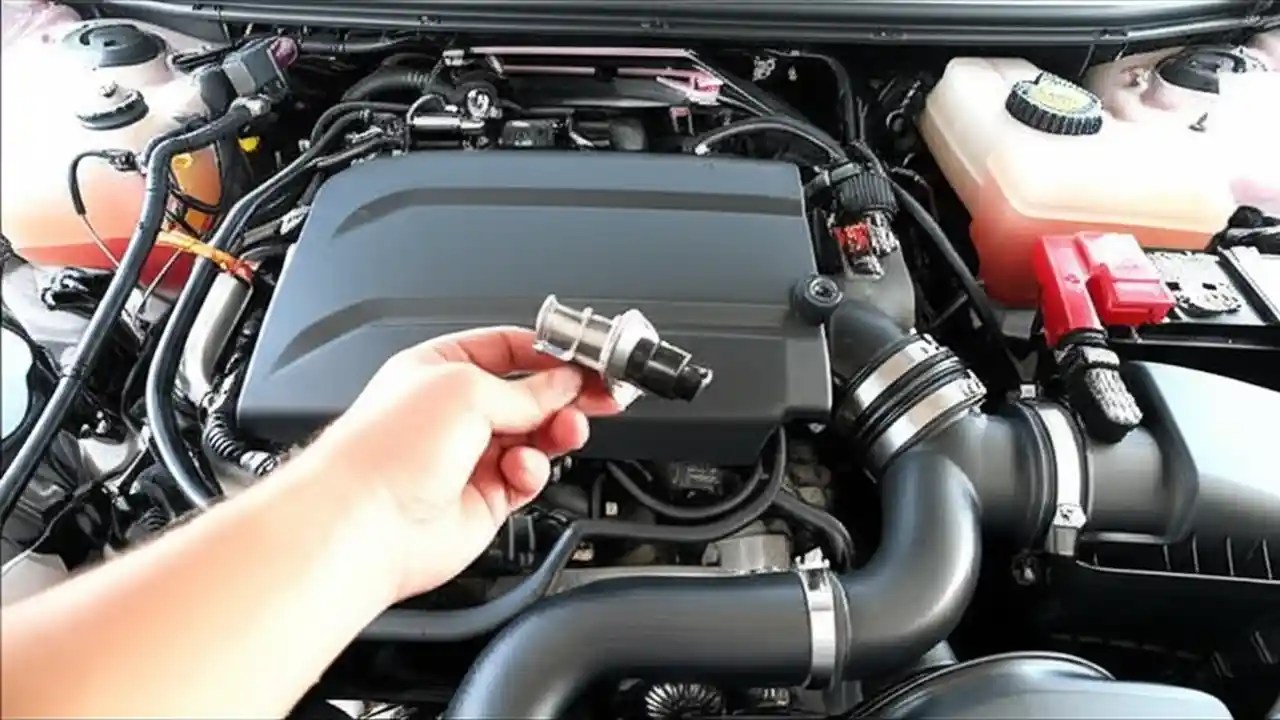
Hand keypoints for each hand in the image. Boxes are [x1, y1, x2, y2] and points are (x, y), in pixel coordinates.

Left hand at [299, 327, 619, 600]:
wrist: (365, 524)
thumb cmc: (387, 450)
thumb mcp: (467, 391)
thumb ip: (525, 389)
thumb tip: (564, 383)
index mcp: (440, 369)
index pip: (508, 349)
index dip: (550, 354)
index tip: (587, 360)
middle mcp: (454, 412)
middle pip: (529, 395)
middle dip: (565, 396)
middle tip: (600, 396)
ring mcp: (469, 456)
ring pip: (535, 438)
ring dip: (555, 433)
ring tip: (565, 432)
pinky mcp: (484, 498)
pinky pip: (528, 477)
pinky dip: (532, 473)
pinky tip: (519, 472)